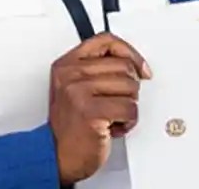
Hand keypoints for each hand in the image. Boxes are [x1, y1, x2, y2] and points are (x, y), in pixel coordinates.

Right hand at [49, 33, 152, 184]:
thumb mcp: (76, 88)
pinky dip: (129, 122)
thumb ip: (98, 70)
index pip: (106, 40)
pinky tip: (114, 127)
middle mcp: (70, 75)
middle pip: (124, 66)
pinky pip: (130, 108)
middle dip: (129, 88)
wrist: (58, 157)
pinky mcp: (92, 111)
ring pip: (131, 87)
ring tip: (112, 116)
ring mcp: (79, 92)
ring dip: (129, 106)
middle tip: (116, 103)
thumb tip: (133, 63)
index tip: (140, 67)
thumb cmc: (71, 127)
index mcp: (67, 65)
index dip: (129, 52)